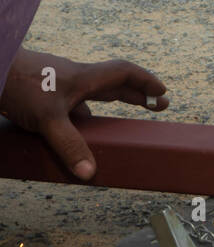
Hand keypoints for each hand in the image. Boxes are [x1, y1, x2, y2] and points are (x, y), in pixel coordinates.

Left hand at [0, 48, 167, 179]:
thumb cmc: (18, 85)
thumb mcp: (48, 119)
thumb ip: (70, 146)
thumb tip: (90, 173)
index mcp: (84, 78)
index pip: (125, 73)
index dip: (146, 82)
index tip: (162, 94)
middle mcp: (74, 78)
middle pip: (113, 84)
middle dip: (136, 95)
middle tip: (156, 106)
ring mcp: (56, 84)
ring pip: (88, 95)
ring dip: (104, 107)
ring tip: (112, 129)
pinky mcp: (40, 92)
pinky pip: (67, 103)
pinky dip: (76, 115)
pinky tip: (70, 131)